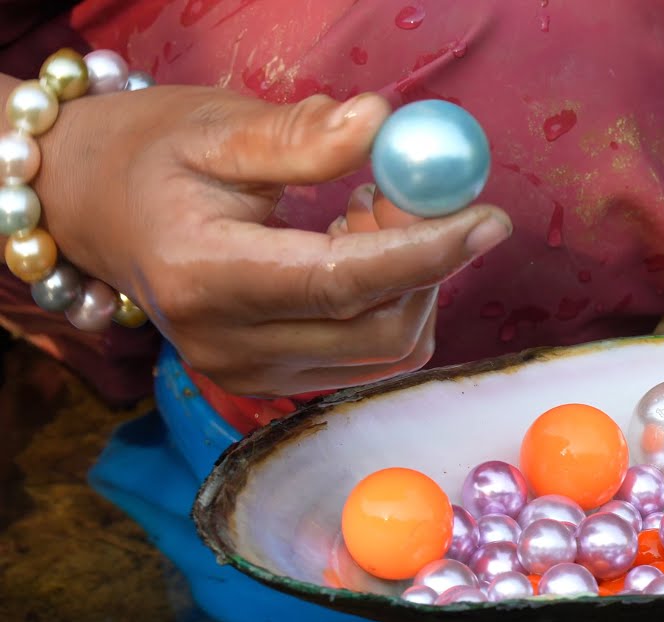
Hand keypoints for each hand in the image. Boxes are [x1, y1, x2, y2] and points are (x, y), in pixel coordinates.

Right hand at [33, 85, 510, 395]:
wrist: (101, 210)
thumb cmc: (157, 157)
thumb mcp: (219, 128)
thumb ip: (303, 137)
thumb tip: (383, 124)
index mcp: (205, 278)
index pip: (341, 282)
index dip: (425, 252)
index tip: (490, 219)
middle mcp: (227, 346)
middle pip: (378, 329)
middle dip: (426, 261)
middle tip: (414, 191)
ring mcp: (248, 375)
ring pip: (385, 350)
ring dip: (411, 283)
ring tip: (366, 212)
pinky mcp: (272, 382)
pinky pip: (368, 357)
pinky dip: (391, 304)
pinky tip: (356, 250)